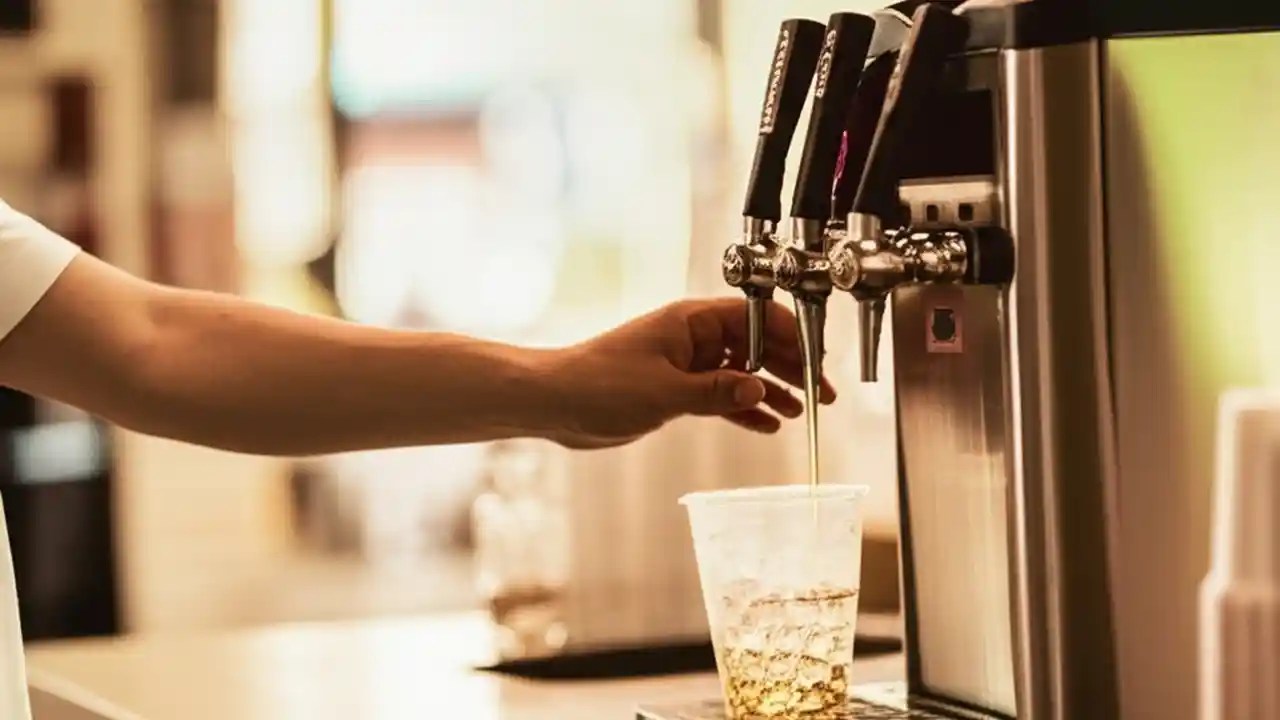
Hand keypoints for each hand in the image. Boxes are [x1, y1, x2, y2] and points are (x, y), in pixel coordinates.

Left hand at [543, 297, 835, 448]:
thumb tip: (759, 389)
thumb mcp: (665, 392)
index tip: (814, 362)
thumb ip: (716, 392)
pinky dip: (744, 408)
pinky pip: (721, 394)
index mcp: (690, 321)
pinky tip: (768, 424)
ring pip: (741, 372)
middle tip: (820, 394)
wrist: (554, 402)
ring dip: (771, 390)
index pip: (754, 318)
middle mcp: (692, 337)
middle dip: (789, 368)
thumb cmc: (599, 384)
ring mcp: (685, 363)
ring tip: (801, 411)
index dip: (789, 337)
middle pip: (754, 345)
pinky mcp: (675, 389)